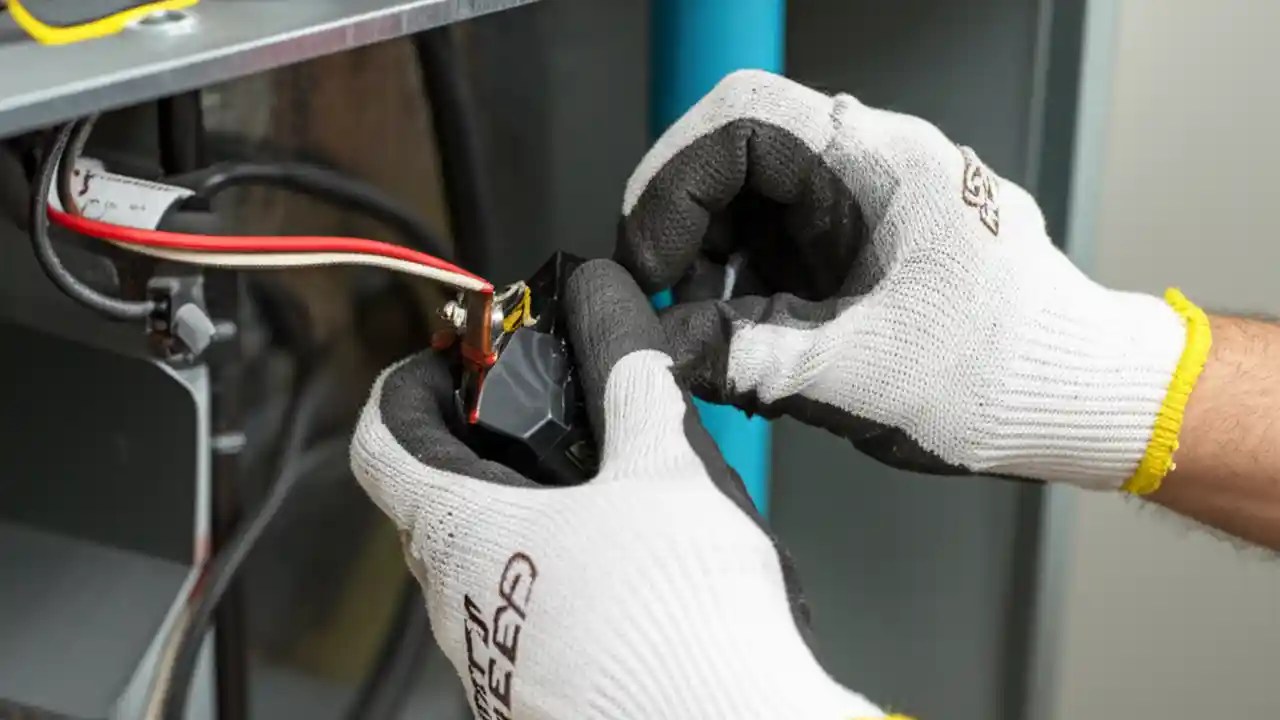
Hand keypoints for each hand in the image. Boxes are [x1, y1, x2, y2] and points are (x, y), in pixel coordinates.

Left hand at [350, 260, 886, 718]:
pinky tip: (625, 580)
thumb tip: (606, 304)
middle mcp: (456, 610)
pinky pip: (518, 628)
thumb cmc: (685, 622)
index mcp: (463, 536)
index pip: (382, 441)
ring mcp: (491, 668)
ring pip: (477, 572)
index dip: (409, 386)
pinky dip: (550, 583)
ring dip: (519, 520)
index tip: (454, 366)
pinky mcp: (532, 704)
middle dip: (479, 449)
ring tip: (604, 499)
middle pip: (431, 505)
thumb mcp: (667, 466)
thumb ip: (628, 373)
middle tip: (547, 418)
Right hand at [619, 70, 1199, 492]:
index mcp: (884, 166)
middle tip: (669, 303)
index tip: (650, 260)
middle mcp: (874, 165)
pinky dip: (747, 285)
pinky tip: (755, 341)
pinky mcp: (865, 240)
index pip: (742, 119)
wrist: (1074, 396)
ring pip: (752, 201)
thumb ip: (748, 358)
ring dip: (713, 264)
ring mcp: (869, 200)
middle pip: (737, 157)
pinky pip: (780, 239)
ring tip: (720, 337)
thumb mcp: (859, 374)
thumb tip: (661, 347)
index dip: (674, 184)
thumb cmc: (1006, 372)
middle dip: (686, 230)